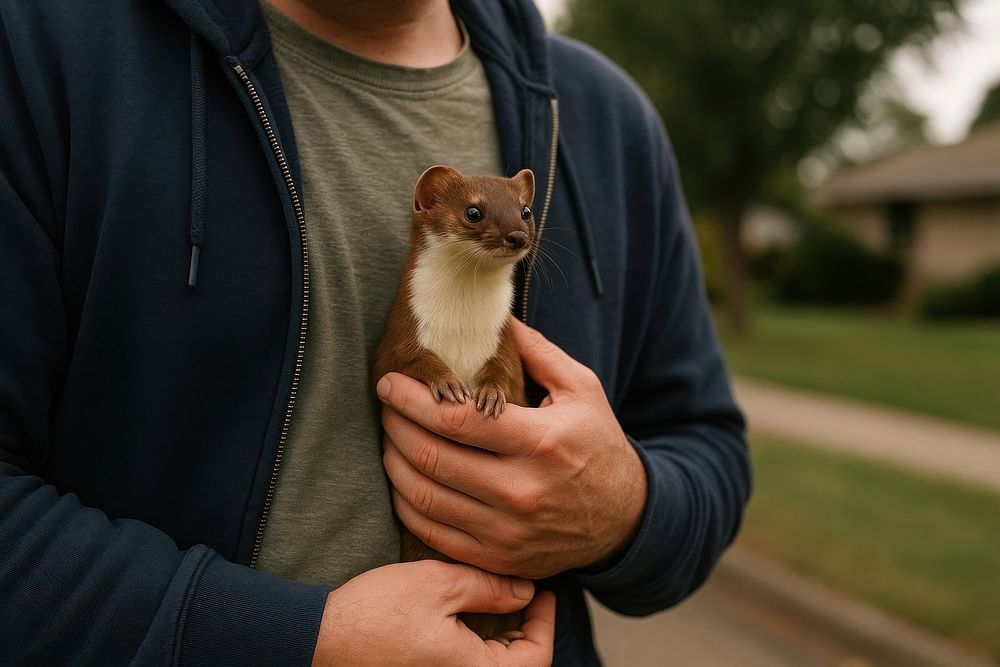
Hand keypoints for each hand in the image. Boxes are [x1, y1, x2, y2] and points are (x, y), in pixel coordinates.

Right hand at [312, 561, 554, 665]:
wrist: (321, 639)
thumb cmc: (377, 614)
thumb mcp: (440, 585)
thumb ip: (490, 588)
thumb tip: (525, 591)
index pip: (536, 658)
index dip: (545, 621)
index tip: (541, 590)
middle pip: (517, 666)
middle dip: (525, 629)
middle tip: (523, 591)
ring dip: (502, 638)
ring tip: (499, 598)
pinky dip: (477, 645)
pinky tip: (470, 615)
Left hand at [378, 317, 647, 578]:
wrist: (626, 519)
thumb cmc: (598, 444)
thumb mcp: (582, 389)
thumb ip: (537, 352)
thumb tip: (495, 317)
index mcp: (541, 442)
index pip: (456, 419)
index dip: (412, 399)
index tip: (390, 381)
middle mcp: (522, 491)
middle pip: (432, 457)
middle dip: (395, 425)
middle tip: (385, 404)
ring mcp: (507, 531)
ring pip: (424, 496)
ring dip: (393, 462)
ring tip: (389, 436)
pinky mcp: (497, 559)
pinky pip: (433, 533)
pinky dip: (406, 504)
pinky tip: (403, 479)